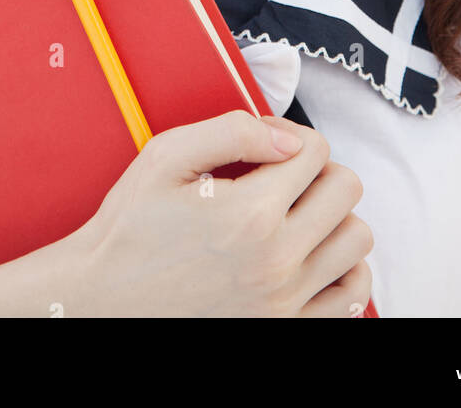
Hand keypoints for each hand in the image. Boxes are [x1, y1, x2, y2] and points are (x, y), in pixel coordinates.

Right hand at [18, 109, 371, 317]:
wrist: (103, 302)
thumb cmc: (130, 229)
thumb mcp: (165, 158)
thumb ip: (232, 130)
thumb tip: (287, 138)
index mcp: (250, 214)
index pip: (316, 151)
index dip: (289, 136)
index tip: (264, 147)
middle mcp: (277, 262)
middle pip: (346, 189)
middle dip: (318, 170)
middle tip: (282, 177)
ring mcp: (285, 302)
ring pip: (356, 240)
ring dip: (333, 217)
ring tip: (296, 214)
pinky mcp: (286, 329)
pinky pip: (353, 298)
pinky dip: (342, 269)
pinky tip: (311, 254)